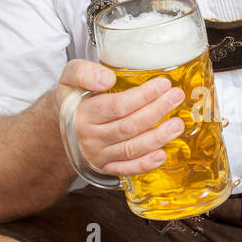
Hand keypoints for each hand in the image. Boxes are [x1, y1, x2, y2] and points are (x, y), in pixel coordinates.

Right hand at [55, 59, 185, 177]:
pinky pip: (127, 169)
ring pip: (132, 148)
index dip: (143, 96)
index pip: (117, 106)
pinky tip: (162, 155)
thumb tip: (107, 79)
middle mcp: (90, 137)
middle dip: (157, 111)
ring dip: (158, 137)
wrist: (63, 125)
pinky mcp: (106, 167)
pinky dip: (145, 164)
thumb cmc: (74, 98)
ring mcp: (98, 155)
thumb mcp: (70, 77)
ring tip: (178, 124)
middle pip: (129, 126)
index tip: (163, 84)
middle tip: (176, 97)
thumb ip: (84, 72)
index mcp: (83, 114)